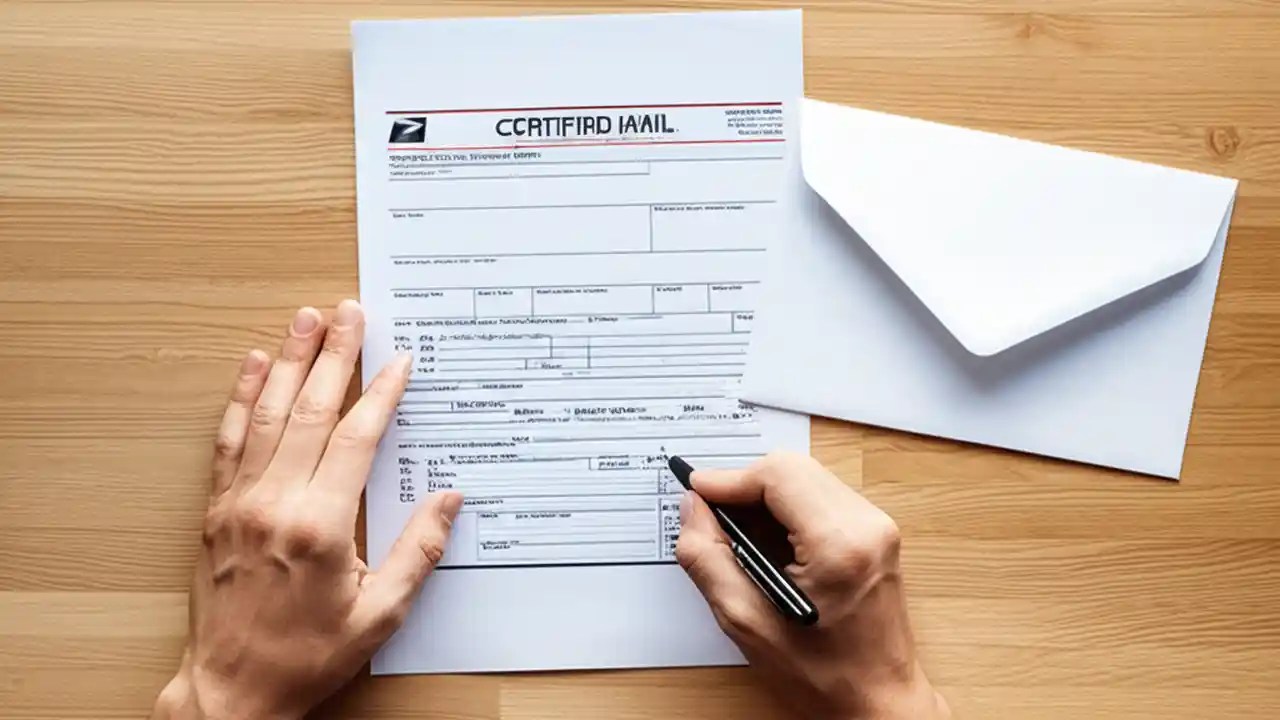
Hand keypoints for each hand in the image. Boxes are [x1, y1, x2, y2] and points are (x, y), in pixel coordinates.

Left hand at [152, 301, 462, 719]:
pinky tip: (251, 367)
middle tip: (350, 313)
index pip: (356, 438)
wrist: (231, 690)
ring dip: (288, 361)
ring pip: (267, 414)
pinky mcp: (215, 511)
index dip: (381, 393)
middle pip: (310, 410)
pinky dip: (241, 399)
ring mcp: (239, 502)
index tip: (399, 361)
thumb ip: (417, 553)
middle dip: (334, 356)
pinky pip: (229, 441)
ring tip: (305, 319)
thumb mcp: (379, 615)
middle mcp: (275, 503)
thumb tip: (449, 501)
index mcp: (320, 525)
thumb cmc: (307, 657)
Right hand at [676, 452, 948, 719]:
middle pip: (792, 468)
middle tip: (713, 518)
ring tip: (741, 538)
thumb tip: (693, 509)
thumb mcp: (747, 622)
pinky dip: (787, 508)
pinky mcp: (876, 533)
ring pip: (806, 477)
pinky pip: (822, 496)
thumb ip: (709, 558)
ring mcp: (877, 527)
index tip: (696, 493)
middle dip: (746, 486)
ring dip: (766, 498)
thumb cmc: (824, 676)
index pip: (777, 475)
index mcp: (839, 545)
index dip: (728, 479)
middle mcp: (866, 526)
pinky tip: (771, 544)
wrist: (879, 703)